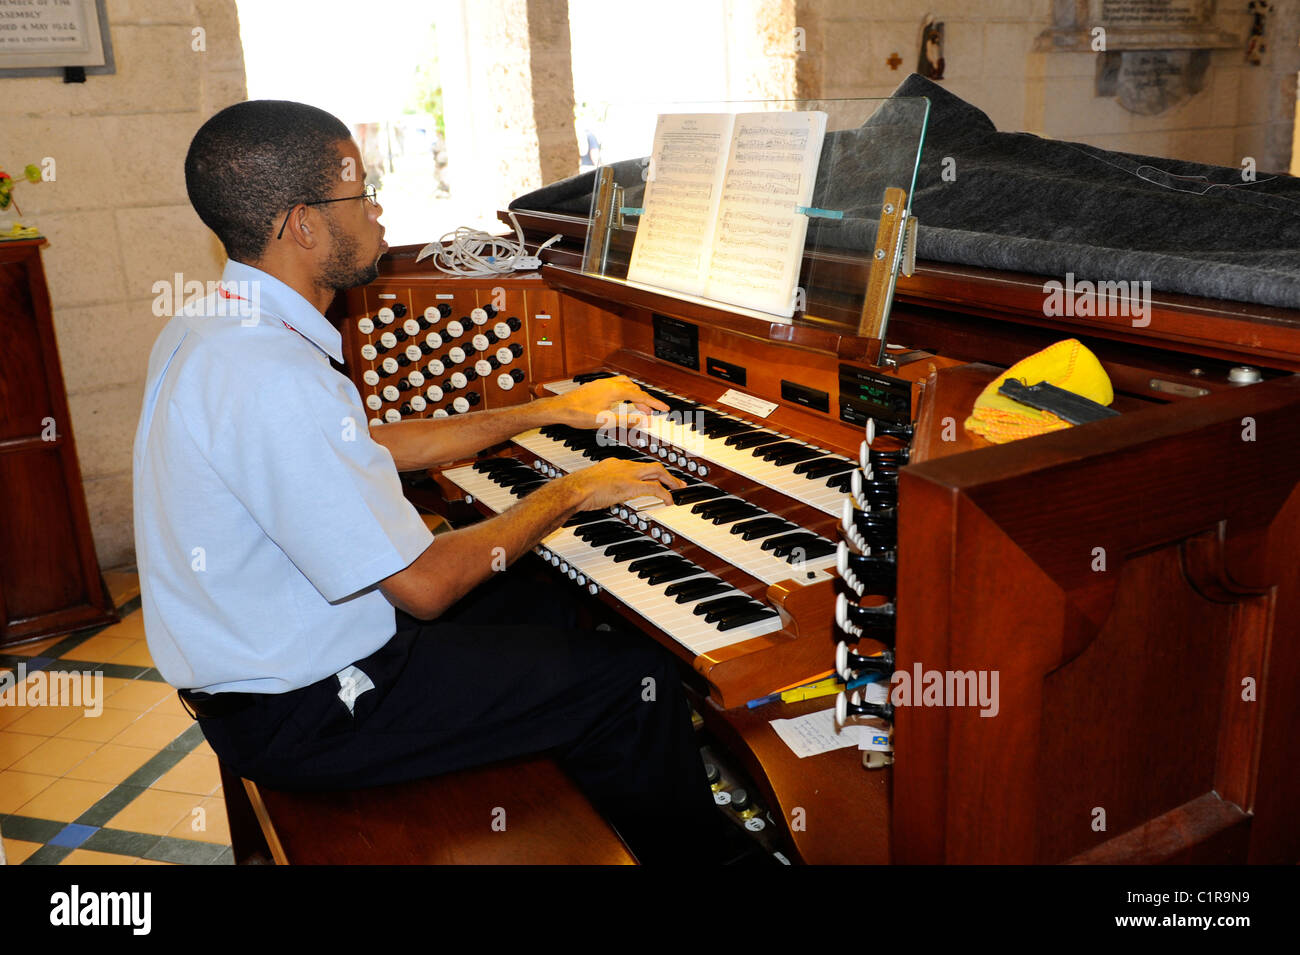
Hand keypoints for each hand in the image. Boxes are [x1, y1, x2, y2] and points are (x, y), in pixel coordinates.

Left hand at [546, 375, 668, 431]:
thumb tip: (645, 420)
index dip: (654, 403)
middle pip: (635, 390)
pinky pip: (617, 385)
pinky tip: (622, 399)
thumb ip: (628, 420)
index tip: (664, 408)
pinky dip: (625, 392)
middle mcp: (610, 384)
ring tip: (639, 406)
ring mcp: (602, 384)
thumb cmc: (579, 415)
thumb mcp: (606, 421)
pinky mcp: (596, 386)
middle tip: (651, 412)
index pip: (641, 396)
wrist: (559, 409)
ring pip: (626, 385)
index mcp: (615, 391)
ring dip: (635, 395)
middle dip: (645, 401)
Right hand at [565, 458, 685, 509]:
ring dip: (670, 482)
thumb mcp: (593, 482)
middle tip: (677, 483)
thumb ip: (604, 485)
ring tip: (678, 490)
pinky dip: (664, 494)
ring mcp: (628, 475)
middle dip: (667, 474)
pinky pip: (653, 488)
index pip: (638, 466)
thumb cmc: (579, 488)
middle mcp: (624, 465)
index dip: (650, 473)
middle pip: (652, 466)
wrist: (575, 488)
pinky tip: (669, 501)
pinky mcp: (630, 486)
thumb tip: (607, 495)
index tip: (655, 478)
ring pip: (657, 473)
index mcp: (615, 463)